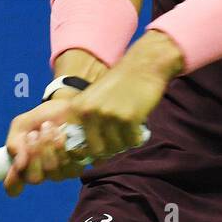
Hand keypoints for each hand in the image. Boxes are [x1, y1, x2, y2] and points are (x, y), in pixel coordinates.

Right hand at [2, 94, 88, 196]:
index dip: (13, 181)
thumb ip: (15, 144)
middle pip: (34, 177)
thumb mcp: (21, 125)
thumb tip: (19, 164)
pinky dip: (64, 145)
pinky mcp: (77, 165)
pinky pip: (69, 163)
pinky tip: (63, 133)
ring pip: (52, 169)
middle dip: (33, 152)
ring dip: (49, 145)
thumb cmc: (40, 118)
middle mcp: (42, 173)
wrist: (65, 106)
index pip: (14, 187)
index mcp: (24, 166)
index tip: (16, 165)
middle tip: (34, 133)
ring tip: (49, 127)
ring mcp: (60, 172)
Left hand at [67, 32, 181, 162]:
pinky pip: (132, 141)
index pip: (77, 144)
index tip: (101, 147)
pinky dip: (137, 137)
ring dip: (125, 142)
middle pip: (97, 150)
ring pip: (116, 147)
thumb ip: (87, 121)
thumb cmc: (120, 84)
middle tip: (119, 139)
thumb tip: (88, 155)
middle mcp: (90, 112)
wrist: (144, 65)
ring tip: (129, 128)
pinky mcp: (128, 118)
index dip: (90, 150)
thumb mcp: (94, 98)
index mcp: (78, 108)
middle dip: (110, 149)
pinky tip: (138, 124)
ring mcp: (109, 115)